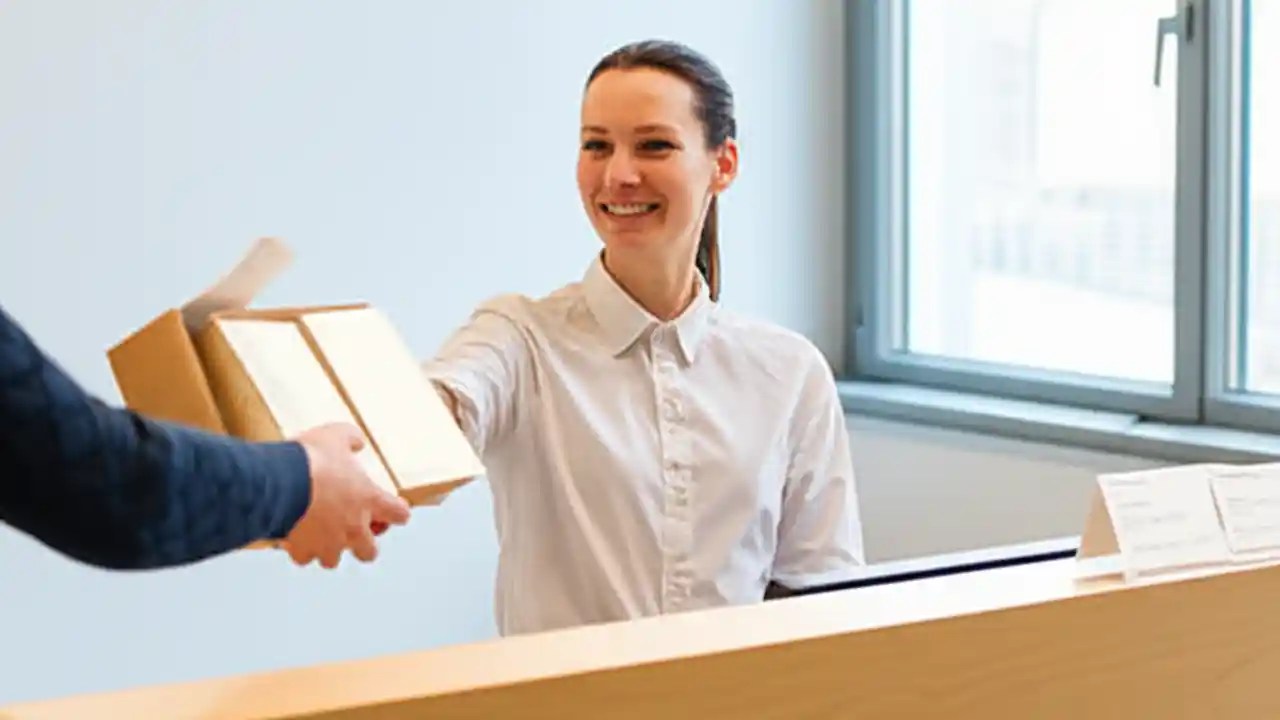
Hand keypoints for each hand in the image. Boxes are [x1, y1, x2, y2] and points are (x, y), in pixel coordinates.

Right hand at [282, 422, 410, 567]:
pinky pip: (303, 557)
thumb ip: (351, 438)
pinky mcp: (302, 549)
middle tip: (353, 531)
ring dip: (328, 549)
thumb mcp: (336, 435)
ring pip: (333, 560)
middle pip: (369, 552)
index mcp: (369, 500)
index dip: (398, 511)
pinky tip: (293, 537)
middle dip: (363, 545)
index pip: (399, 514)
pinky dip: (299, 549)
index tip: (394, 509)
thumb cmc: (312, 460)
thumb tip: (357, 442)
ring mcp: (328, 543)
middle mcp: (353, 528)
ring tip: (318, 535)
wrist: (280, 482)